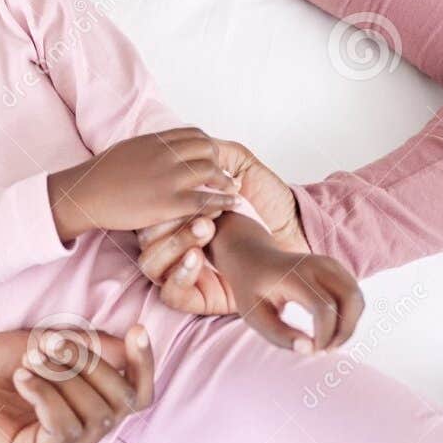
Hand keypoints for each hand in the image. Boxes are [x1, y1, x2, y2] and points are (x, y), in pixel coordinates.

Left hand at [0, 325, 154, 442]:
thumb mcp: (41, 346)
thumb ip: (86, 347)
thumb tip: (128, 344)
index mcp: (85, 407)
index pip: (136, 396)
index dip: (144, 366)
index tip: (138, 331)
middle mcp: (79, 436)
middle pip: (120, 403)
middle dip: (91, 363)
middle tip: (48, 343)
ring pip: (94, 416)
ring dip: (64, 377)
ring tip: (29, 360)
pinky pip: (63, 429)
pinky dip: (46, 396)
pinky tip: (21, 378)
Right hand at [47, 127, 239, 240]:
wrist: (86, 194)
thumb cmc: (102, 174)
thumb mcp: (129, 148)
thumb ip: (150, 147)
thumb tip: (163, 147)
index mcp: (155, 140)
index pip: (195, 134)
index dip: (208, 147)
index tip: (211, 159)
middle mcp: (165, 154)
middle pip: (208, 149)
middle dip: (219, 162)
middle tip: (222, 175)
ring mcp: (168, 178)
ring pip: (211, 171)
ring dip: (225, 181)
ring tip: (232, 190)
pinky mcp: (168, 202)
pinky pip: (205, 199)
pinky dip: (223, 200)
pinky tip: (231, 204)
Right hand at [134, 133, 307, 314]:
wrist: (298, 233)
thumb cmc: (271, 203)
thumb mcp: (243, 169)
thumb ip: (219, 153)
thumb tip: (194, 143)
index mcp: (181, 213)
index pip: (151, 210)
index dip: (164, 199)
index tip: (194, 191)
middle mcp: (177, 242)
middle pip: (145, 237)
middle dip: (168, 224)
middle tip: (204, 217)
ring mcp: (184, 271)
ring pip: (150, 264)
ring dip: (173, 245)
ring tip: (205, 232)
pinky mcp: (197, 298)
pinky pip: (169, 293)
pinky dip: (178, 275)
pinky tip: (199, 259)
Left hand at [209, 214, 363, 352]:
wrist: (253, 257)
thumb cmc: (251, 290)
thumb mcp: (253, 315)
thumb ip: (279, 335)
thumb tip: (310, 350)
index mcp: (293, 275)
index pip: (324, 307)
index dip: (325, 335)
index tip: (314, 350)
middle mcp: (316, 264)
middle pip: (351, 299)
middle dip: (345, 331)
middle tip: (326, 349)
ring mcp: (329, 263)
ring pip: (357, 298)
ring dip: (350, 326)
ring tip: (328, 341)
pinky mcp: (336, 268)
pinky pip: (355, 296)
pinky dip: (350, 317)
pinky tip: (331, 329)